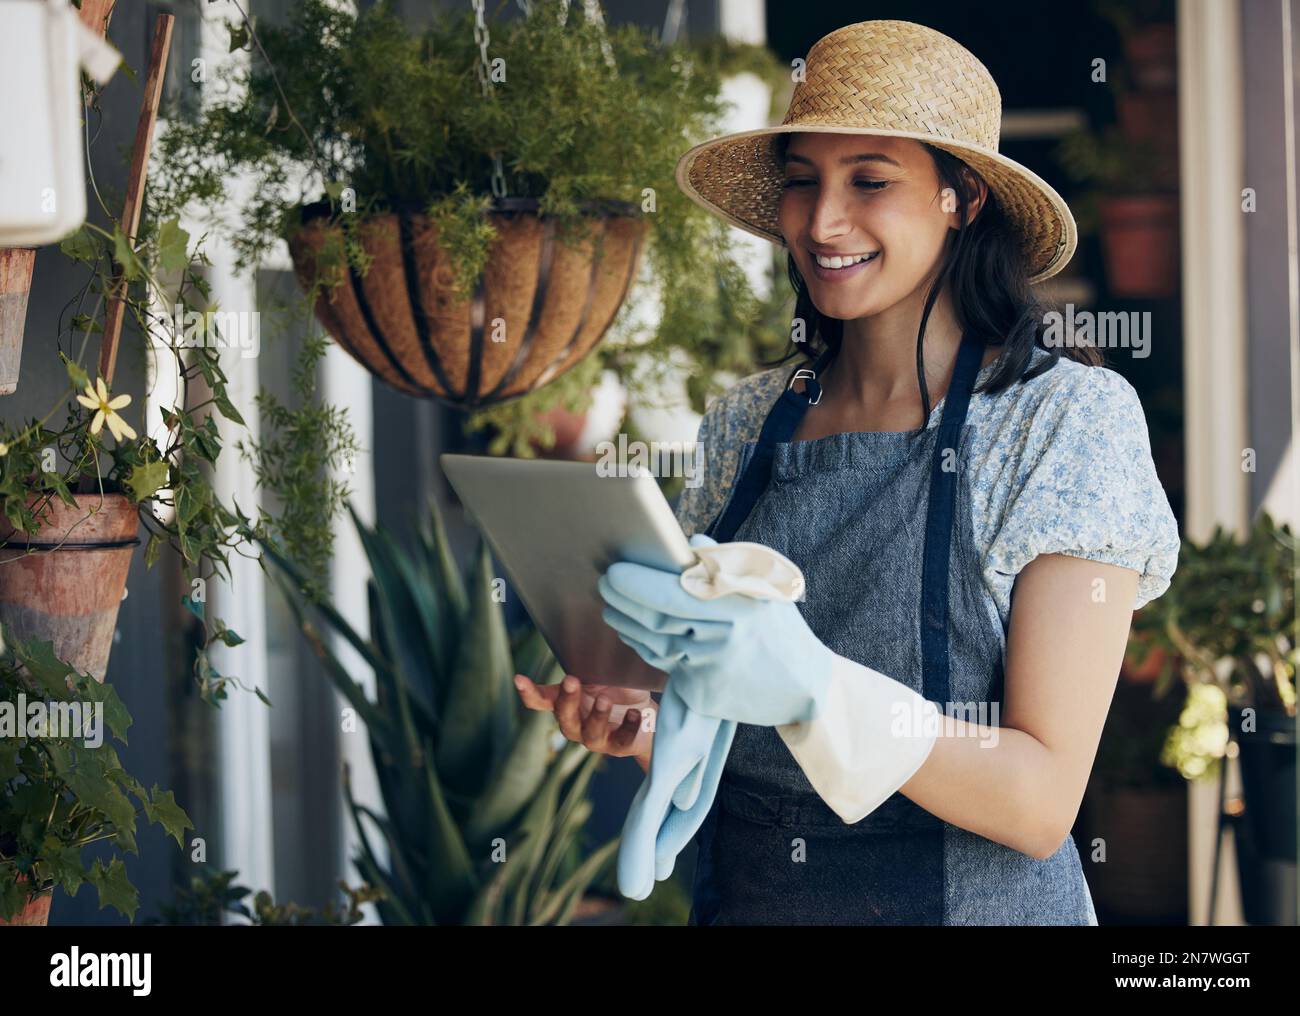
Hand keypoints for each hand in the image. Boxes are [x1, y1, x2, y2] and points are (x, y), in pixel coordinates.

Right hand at [513, 673, 653, 765]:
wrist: (647, 719)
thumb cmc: (618, 693)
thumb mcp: (603, 676)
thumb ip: (593, 668)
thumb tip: (592, 644)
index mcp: (567, 702)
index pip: (541, 700)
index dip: (529, 692)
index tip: (519, 679)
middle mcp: (576, 723)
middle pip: (564, 716)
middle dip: (567, 699)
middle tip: (571, 680)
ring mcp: (595, 737)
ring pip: (589, 732)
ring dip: (596, 715)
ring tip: (605, 700)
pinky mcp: (618, 746)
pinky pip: (621, 740)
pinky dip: (628, 727)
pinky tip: (636, 713)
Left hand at [597, 534, 833, 726]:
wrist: (806, 687)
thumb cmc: (780, 628)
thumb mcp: (764, 587)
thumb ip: (723, 563)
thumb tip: (685, 541)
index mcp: (738, 610)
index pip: (674, 595)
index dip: (638, 584)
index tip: (615, 571)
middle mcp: (723, 643)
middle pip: (656, 621)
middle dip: (622, 602)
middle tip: (604, 584)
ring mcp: (712, 674)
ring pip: (655, 646)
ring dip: (627, 625)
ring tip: (611, 608)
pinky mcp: (704, 697)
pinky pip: (666, 668)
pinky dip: (645, 648)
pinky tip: (633, 633)